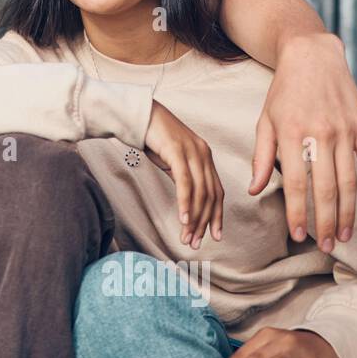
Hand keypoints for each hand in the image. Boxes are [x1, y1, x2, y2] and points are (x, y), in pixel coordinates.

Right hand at [144, 101, 224, 248]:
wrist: (139, 114)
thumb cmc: (153, 137)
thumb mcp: (172, 159)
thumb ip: (182, 176)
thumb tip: (187, 197)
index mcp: (204, 156)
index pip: (216, 191)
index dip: (217, 215)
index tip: (215, 235)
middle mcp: (203, 154)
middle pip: (209, 195)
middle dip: (204, 222)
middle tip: (195, 243)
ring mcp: (192, 152)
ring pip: (199, 192)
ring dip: (195, 218)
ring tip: (187, 237)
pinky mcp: (177, 152)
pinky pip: (185, 183)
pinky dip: (185, 203)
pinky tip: (183, 219)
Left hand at [249, 33, 356, 252]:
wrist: (313, 56)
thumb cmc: (284, 93)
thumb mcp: (265, 121)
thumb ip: (262, 157)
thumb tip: (255, 189)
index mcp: (291, 135)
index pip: (296, 184)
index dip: (298, 213)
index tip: (298, 236)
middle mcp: (320, 135)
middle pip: (326, 189)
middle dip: (325, 222)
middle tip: (326, 247)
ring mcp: (344, 131)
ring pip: (349, 181)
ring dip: (347, 212)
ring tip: (344, 235)